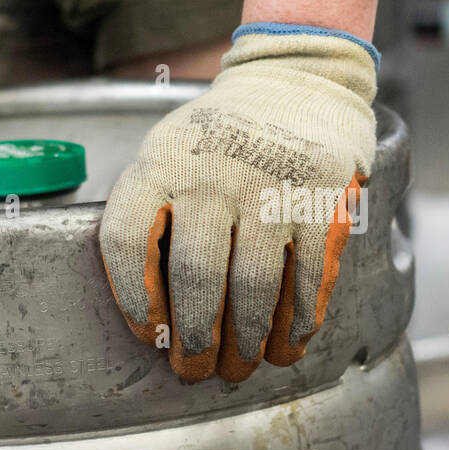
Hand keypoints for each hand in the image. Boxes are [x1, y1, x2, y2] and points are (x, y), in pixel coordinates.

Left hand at [100, 28, 378, 381]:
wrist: (296, 79)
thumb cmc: (220, 133)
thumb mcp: (166, 151)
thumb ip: (152, 216)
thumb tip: (154, 312)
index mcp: (161, 163)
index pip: (128, 241)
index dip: (134, 298)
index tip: (148, 334)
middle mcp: (212, 175)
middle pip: (194, 276)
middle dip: (194, 338)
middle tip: (195, 370)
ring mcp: (270, 188)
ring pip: (253, 285)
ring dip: (246, 339)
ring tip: (240, 366)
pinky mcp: (320, 201)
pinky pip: (308, 276)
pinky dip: (298, 320)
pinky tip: (288, 343)